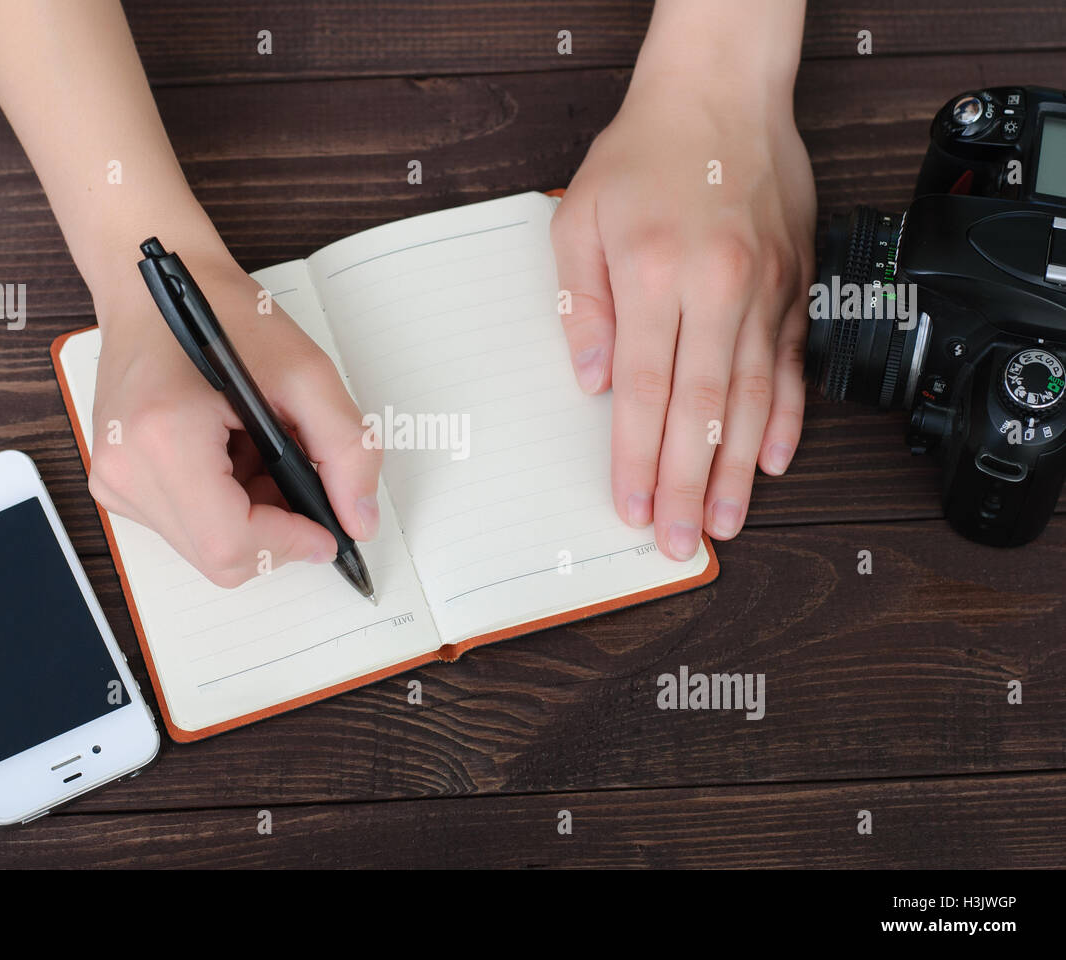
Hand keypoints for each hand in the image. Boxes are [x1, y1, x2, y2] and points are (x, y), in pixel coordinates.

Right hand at [85, 242, 381, 587]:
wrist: (154, 286)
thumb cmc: (221, 315)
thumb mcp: (306, 373)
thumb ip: (346, 450)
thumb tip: (359, 521)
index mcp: (163, 439)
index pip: (230, 543)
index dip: (289, 545)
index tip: (327, 530)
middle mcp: (125, 469)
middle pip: (218, 557)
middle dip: (274, 530)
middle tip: (299, 477)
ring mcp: (114, 480)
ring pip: (204, 547)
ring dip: (250, 517)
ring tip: (261, 453)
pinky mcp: (115, 482)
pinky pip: (186, 526)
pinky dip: (224, 505)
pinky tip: (234, 454)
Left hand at [551, 50, 814, 559]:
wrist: (720, 93)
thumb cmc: (642, 155)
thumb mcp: (577, 219)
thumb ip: (581, 305)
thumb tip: (590, 383)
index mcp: (655, 275)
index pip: (642, 391)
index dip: (635, 459)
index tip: (629, 508)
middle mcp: (716, 289)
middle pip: (700, 411)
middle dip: (685, 486)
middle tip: (678, 542)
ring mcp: (763, 291)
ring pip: (750, 400)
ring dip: (737, 470)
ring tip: (725, 524)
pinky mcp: (793, 287)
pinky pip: (791, 366)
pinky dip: (785, 418)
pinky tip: (774, 462)